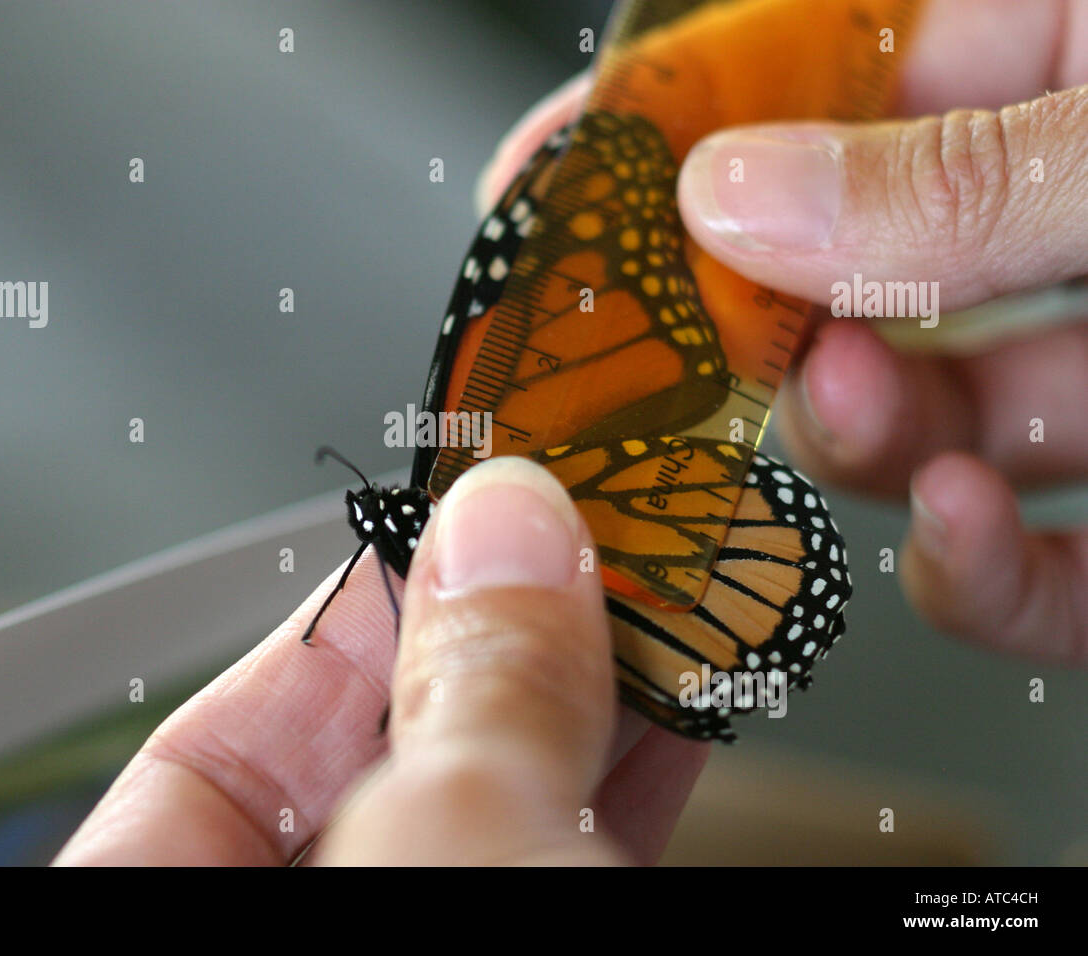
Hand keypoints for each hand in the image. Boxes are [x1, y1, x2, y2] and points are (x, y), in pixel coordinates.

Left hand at [56, 457, 705, 864]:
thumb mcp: (444, 857)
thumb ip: (466, 697)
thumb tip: (505, 535)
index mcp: (162, 925)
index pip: (207, 749)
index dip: (329, 621)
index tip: (444, 535)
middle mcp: (290, 923)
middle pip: (372, 769)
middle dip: (490, 645)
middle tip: (581, 541)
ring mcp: (402, 946)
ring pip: (485, 816)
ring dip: (583, 707)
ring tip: (660, 602)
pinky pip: (561, 865)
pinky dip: (622, 792)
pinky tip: (682, 713)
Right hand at [478, 0, 1086, 665]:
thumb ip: (955, 175)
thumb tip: (739, 196)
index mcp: (1065, 62)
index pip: (824, 81)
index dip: (677, 123)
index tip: (552, 178)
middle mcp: (1071, 229)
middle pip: (849, 282)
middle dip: (759, 323)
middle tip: (691, 340)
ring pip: (924, 434)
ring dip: (859, 439)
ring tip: (849, 400)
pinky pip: (1045, 574)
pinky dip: (979, 578)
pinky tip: (962, 530)